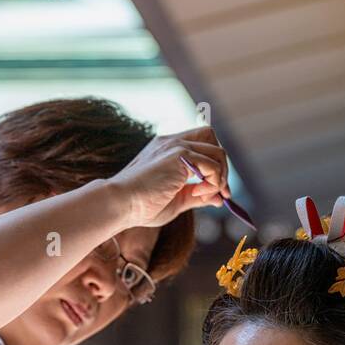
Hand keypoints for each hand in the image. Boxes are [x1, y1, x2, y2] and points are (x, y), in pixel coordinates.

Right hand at [108, 125, 230, 228]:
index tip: (218, 191)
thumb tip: (219, 199)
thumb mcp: (177, 201)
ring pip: (217, 151)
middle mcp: (174, 141)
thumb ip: (197, 196)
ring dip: (220, 177)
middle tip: (221, 192)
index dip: (215, 165)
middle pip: (213, 139)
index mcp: (169, 149)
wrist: (121, 204)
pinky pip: (212, 165)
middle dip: (223, 166)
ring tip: (204, 195)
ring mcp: (177, 145)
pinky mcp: (180, 155)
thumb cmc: (142, 206)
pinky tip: (199, 194)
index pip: (203, 143)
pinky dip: (213, 182)